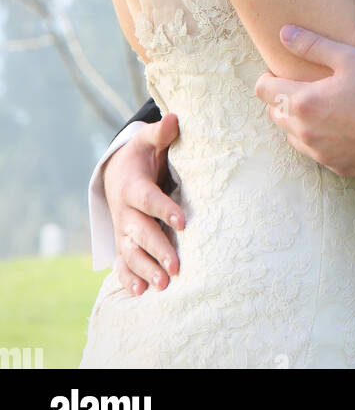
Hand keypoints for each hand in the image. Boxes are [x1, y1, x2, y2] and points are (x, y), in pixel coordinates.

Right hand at [103, 114, 183, 295]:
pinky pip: (122, 262)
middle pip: (140, 232)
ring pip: (130, 252)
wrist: (117, 173)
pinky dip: (128, 278)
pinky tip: (140, 292)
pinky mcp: (122, 241)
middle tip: (176, 266)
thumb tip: (176, 118)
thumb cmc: (141, 155)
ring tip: (163, 285)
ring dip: (145, 269)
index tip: (183, 222)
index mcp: (133, 186)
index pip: (149, 199)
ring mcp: (122, 229)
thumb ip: (162, 133)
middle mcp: (125, 211)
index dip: (164, 209)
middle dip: (157, 250)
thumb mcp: (148, 141)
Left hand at [255, 27, 354, 176]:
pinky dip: (318, 139)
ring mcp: (319, 153)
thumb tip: (284, 33)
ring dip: (298, 121)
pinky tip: (339, 126)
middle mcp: (305, 132)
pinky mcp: (336, 166)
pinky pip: (315, 152)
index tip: (281, 72)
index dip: (269, 78)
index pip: (264, 91)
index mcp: (303, 102)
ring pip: (292, 135)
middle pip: (274, 114)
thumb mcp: (347, 57)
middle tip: (304, 86)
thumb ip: (311, 45)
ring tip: (322, 106)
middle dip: (282, 98)